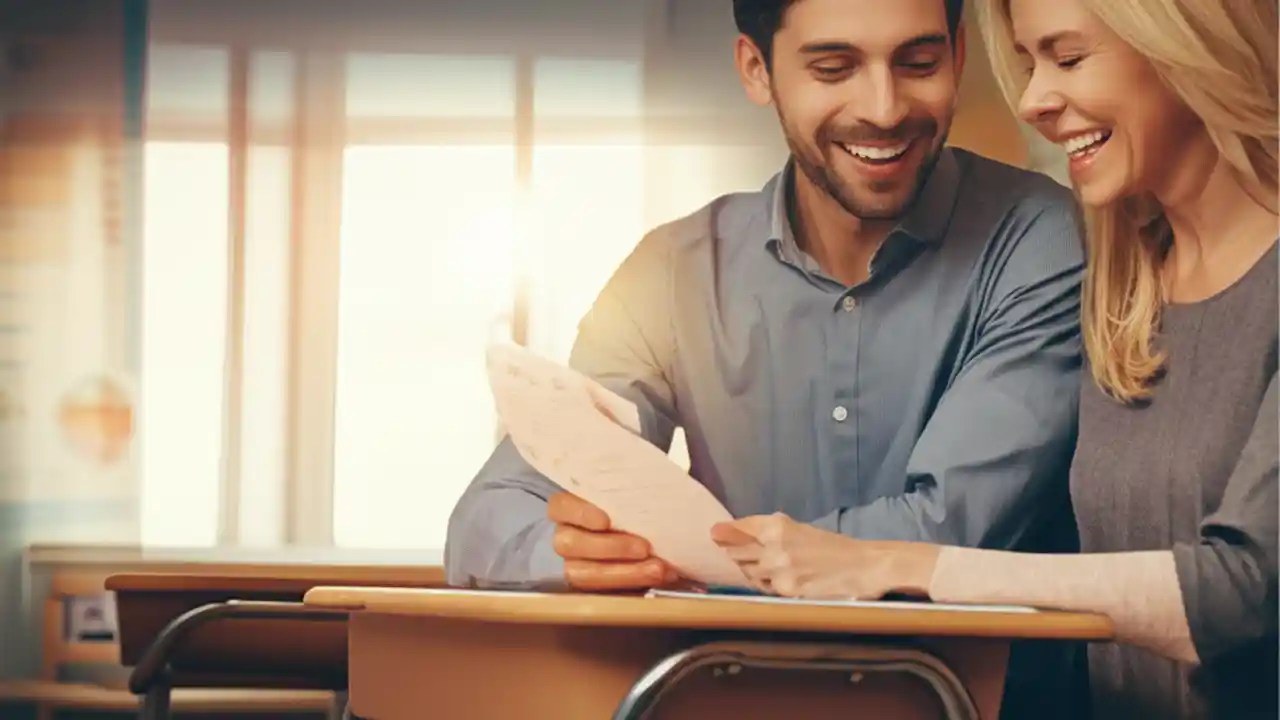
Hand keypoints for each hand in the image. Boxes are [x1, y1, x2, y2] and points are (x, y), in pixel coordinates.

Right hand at [548, 492, 678, 590]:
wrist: (644, 527)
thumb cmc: (631, 507)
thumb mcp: (627, 495)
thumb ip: (629, 495)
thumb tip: (656, 493)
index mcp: (568, 506)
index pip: (560, 506)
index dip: (581, 513)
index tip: (605, 521)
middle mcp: (565, 534)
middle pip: (570, 543)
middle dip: (611, 548)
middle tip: (644, 547)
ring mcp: (573, 562)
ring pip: (583, 574)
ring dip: (625, 573)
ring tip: (657, 569)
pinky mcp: (591, 585)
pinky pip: (603, 591)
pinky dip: (633, 584)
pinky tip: (659, 577)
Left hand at [710, 513, 939, 599]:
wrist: (864, 566)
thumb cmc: (832, 547)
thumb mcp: (800, 530)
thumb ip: (770, 532)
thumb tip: (738, 534)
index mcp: (778, 524)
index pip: (739, 528)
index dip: (724, 532)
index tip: (713, 533)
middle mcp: (774, 544)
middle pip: (736, 550)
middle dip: (730, 551)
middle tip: (724, 550)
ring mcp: (779, 569)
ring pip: (748, 572)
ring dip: (749, 570)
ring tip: (759, 567)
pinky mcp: (787, 590)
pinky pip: (765, 588)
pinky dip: (765, 585)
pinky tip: (774, 581)